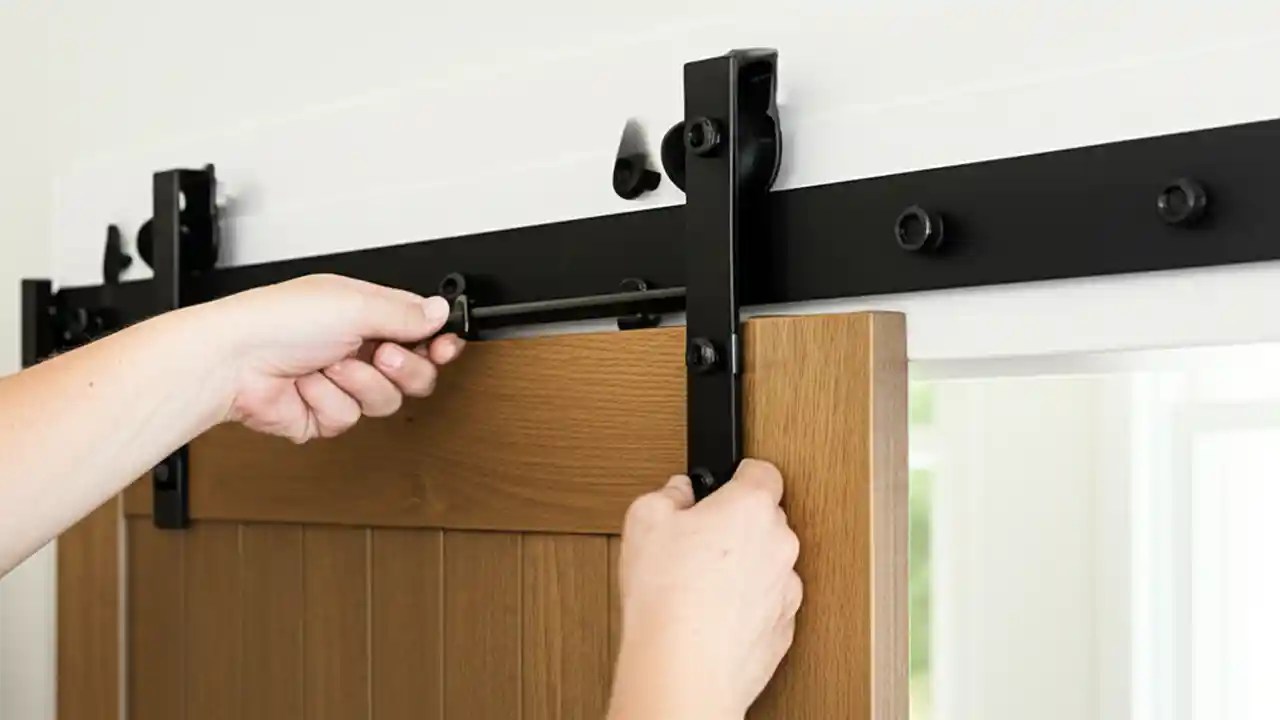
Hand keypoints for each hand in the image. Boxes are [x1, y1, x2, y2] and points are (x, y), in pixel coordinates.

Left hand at [197, 274, 464, 441]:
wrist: (232, 360)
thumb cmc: (278, 320)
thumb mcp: (353, 303)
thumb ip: (405, 311)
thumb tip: (440, 311)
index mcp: (367, 313)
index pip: (420, 331)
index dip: (438, 343)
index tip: (445, 348)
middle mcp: (357, 349)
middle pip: (414, 373)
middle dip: (402, 368)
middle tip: (380, 354)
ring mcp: (342, 384)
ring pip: (385, 401)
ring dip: (356, 383)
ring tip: (328, 365)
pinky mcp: (324, 415)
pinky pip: (349, 419)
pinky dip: (327, 401)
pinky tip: (306, 385)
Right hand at [609, 460, 801, 719]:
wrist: (683, 668)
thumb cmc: (667, 596)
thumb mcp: (645, 519)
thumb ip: (667, 494)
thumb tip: (677, 493)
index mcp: (751, 507)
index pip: (762, 472)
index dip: (737, 476)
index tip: (720, 487)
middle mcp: (779, 545)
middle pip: (765, 520)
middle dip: (734, 526)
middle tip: (695, 542)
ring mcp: (786, 590)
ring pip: (767, 565)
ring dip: (741, 569)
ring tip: (698, 586)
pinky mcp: (782, 630)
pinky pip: (765, 605)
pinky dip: (743, 607)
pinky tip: (710, 615)